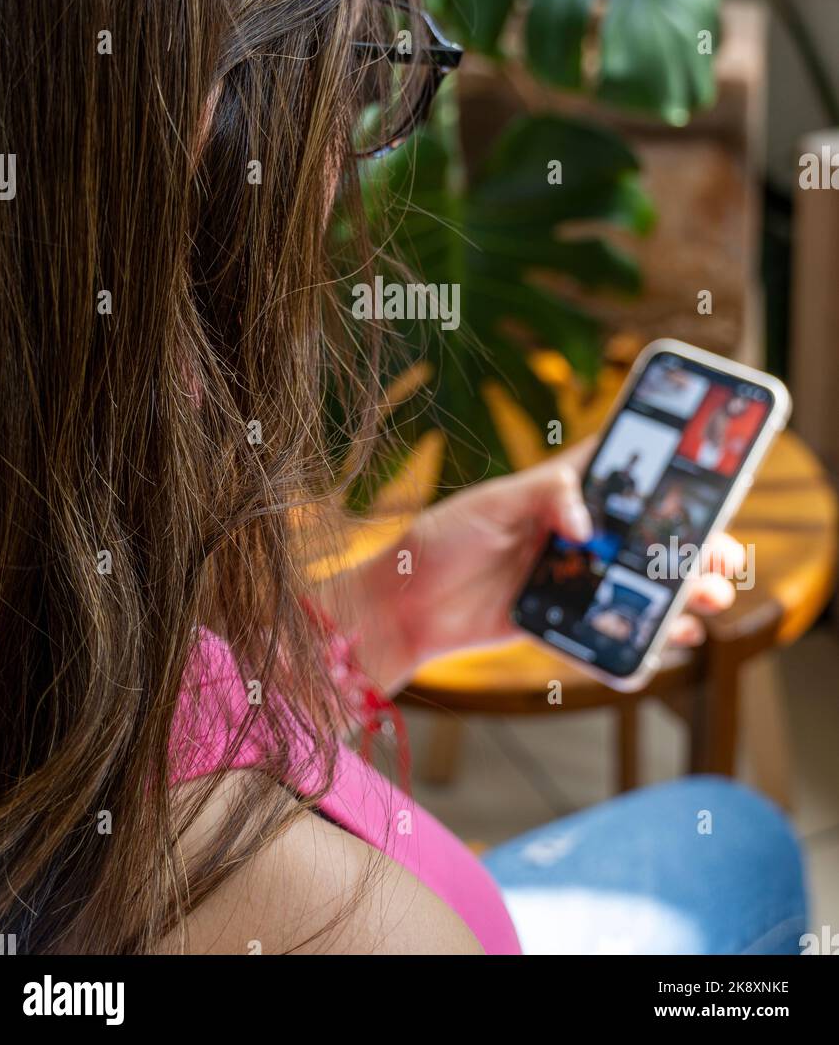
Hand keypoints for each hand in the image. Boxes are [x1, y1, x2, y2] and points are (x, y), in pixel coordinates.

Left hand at [354, 438, 743, 689]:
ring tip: (706, 604)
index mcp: (562, 494)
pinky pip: (605, 633)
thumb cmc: (442, 539)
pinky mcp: (556, 621)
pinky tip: (669, 646)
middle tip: (722, 560)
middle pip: (644, 539)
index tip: (710, 487)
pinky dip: (638, 643)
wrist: (402, 604)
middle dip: (690, 548)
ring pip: (635, 586)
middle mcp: (573, 535)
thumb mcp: (492, 503)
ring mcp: (568, 579)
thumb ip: (545, 497)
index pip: (625, 478)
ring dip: (676, 595)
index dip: (668, 481)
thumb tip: (586, 521)